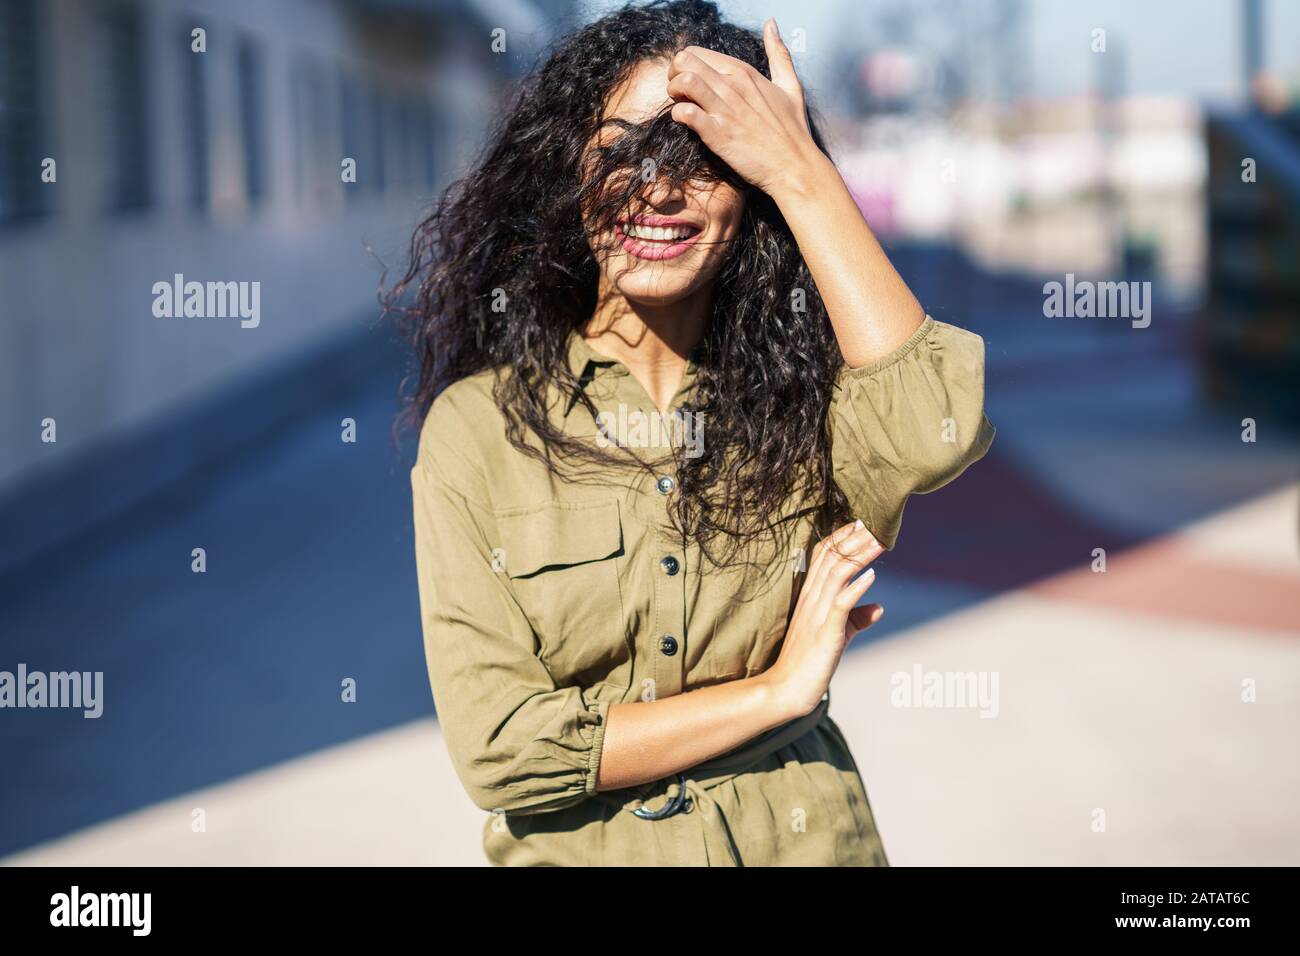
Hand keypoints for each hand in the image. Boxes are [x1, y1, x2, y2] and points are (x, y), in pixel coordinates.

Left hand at [666, 19, 823, 198]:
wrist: (794, 166)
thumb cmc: (793, 130)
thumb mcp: (791, 85)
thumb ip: (779, 53)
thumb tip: (772, 24)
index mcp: (745, 72)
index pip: (698, 53)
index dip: (686, 66)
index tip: (691, 83)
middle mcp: (733, 86)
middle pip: (685, 61)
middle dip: (673, 74)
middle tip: (679, 92)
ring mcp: (725, 109)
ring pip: (684, 81)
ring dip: (673, 92)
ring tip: (680, 104)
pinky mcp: (717, 134)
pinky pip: (686, 113)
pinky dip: (678, 115)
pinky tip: (685, 122)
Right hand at [760, 519, 884, 717]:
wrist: (785, 689)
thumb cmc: (808, 663)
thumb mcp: (836, 635)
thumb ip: (855, 619)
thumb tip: (879, 609)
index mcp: (811, 596)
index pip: (825, 555)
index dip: (843, 536)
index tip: (862, 520)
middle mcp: (811, 599)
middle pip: (833, 558)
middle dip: (855, 537)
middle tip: (876, 517)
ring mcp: (817, 615)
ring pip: (838, 574)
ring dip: (860, 555)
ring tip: (881, 540)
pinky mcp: (825, 633)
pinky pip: (839, 605)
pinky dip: (855, 589)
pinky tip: (871, 576)